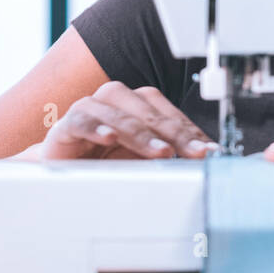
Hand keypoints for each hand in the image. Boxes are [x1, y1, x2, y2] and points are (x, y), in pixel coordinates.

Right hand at [40, 81, 219, 159]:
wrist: (64, 171)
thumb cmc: (105, 163)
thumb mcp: (143, 162)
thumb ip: (169, 156)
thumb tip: (203, 161)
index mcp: (139, 107)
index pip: (170, 114)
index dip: (191, 132)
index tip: (209, 150)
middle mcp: (117, 102)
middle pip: (150, 110)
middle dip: (176, 134)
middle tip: (194, 153)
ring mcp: (92, 110)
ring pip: (120, 113)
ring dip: (143, 134)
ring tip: (161, 152)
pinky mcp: (66, 124)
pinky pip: (82, 121)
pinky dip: (96, 128)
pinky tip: (110, 139)